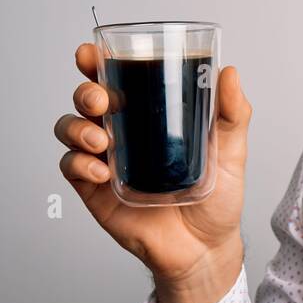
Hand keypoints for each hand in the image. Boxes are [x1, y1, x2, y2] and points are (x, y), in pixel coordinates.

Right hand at [53, 42, 251, 291]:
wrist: (206, 248)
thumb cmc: (217, 198)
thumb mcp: (232, 151)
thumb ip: (232, 113)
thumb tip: (229, 72)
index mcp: (150, 116)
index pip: (117, 80)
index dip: (96, 62)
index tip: (90, 54)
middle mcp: (123, 132)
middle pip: (87, 99)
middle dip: (86, 92)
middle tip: (101, 100)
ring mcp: (107, 161)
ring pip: (70, 128)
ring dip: (77, 128)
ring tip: (102, 142)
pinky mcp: (95, 191)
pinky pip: (72, 168)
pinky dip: (79, 164)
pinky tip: (100, 171)